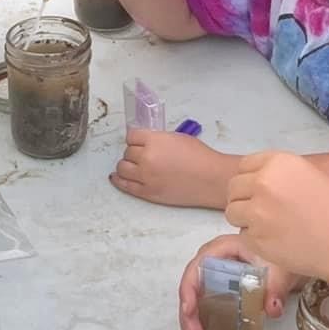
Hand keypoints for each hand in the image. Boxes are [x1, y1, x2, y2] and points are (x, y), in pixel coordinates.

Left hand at [111, 131, 231, 209]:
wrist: (211, 179)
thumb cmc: (201, 157)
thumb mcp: (178, 138)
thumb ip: (158, 139)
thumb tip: (148, 142)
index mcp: (154, 141)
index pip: (131, 136)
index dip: (135, 139)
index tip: (137, 141)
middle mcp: (146, 158)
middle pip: (127, 152)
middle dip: (133, 152)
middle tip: (141, 154)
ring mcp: (145, 177)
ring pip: (122, 168)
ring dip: (126, 165)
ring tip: (133, 166)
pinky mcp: (147, 193)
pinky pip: (125, 185)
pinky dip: (119, 180)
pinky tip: (117, 177)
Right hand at [177, 231, 299, 329]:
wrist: (283, 256)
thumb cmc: (275, 255)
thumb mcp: (279, 268)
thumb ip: (276, 286)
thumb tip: (272, 307)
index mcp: (221, 250)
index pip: (197, 269)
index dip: (189, 290)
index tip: (189, 310)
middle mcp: (212, 261)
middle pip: (191, 286)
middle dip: (188, 313)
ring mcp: (213, 276)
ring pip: (194, 298)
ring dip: (191, 320)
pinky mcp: (219, 290)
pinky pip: (203, 304)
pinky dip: (200, 321)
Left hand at [223, 151, 328, 278]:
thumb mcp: (311, 176)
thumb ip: (283, 176)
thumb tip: (262, 182)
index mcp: (278, 163)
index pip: (244, 166)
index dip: (251, 179)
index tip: (260, 190)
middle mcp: (262, 183)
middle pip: (234, 188)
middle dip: (244, 198)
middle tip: (262, 211)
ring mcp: (256, 212)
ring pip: (233, 212)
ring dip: (245, 219)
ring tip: (268, 227)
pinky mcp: (256, 239)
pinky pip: (243, 235)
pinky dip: (255, 239)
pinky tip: (276, 241)